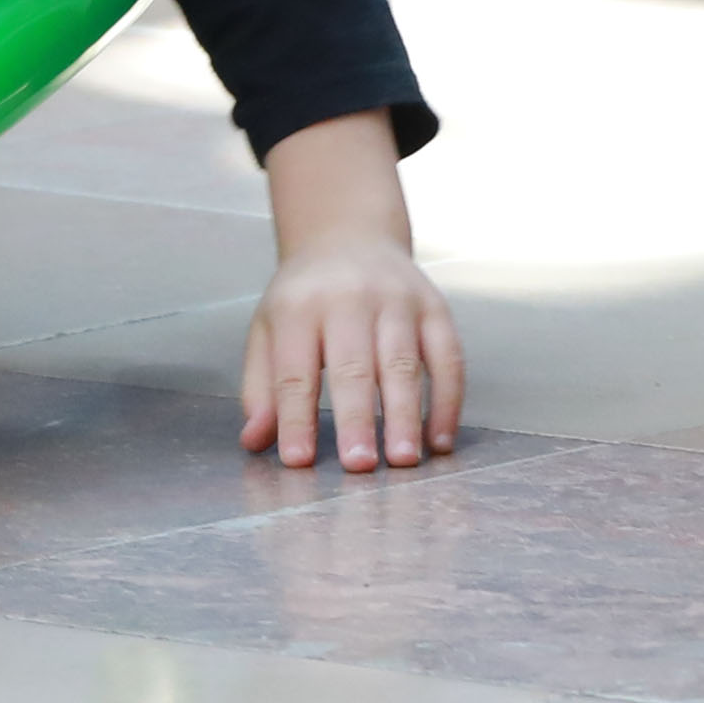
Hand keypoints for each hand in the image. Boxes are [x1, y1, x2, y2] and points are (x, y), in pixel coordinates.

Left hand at [243, 112, 464, 473]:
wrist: (347, 236)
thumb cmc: (303, 297)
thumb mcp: (268, 329)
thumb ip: (261, 387)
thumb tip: (255, 442)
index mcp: (297, 307)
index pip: (294, 371)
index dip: (295, 417)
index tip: (298, 460)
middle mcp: (348, 299)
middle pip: (353, 367)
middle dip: (357, 419)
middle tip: (359, 467)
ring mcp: (397, 301)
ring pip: (404, 364)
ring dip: (406, 416)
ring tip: (403, 461)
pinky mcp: (435, 308)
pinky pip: (448, 358)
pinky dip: (447, 401)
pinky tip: (439, 440)